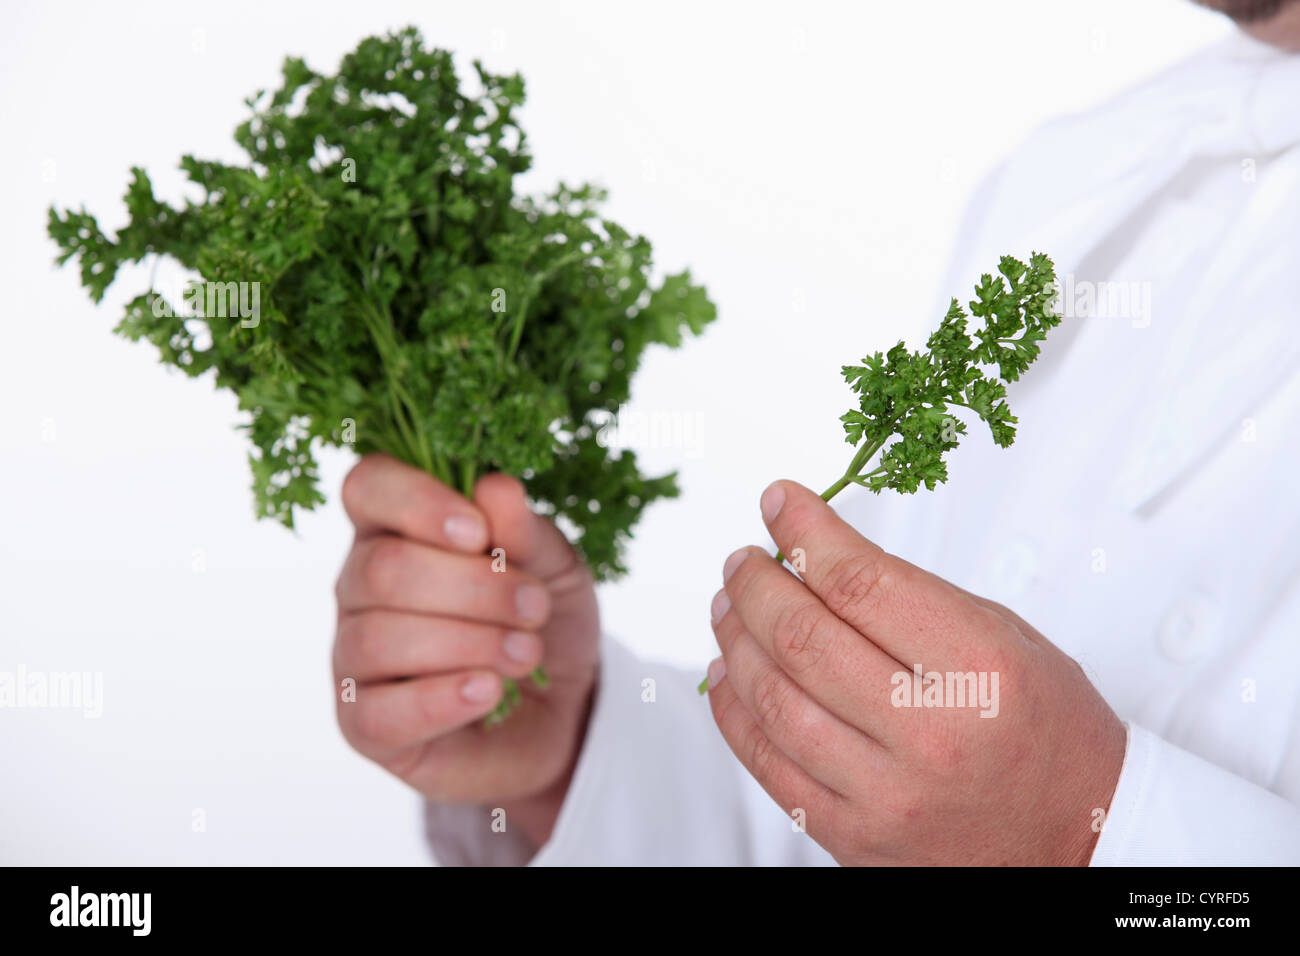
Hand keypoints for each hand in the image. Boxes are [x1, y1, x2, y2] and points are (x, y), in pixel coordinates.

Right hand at [332, 454, 599, 840]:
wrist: (563, 708)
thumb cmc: (541, 621)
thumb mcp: (554, 566)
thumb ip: (523, 528)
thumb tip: (493, 488)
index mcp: (396, 527)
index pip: (368, 486)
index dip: (417, 501)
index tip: (479, 533)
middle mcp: (358, 586)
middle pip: (382, 569)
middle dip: (474, 588)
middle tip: (536, 608)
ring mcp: (353, 657)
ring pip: (378, 639)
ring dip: (469, 644)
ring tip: (528, 654)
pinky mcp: (363, 725)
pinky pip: (378, 712)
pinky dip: (441, 700)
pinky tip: (489, 691)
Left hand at [705, 480, 1125, 865]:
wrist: (1078, 842)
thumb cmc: (1044, 728)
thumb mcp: (1004, 638)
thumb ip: (910, 598)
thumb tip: (815, 554)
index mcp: (980, 670)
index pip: (860, 582)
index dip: (805, 531)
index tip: (779, 502)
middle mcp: (930, 735)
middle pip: (802, 638)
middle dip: (756, 584)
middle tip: (743, 560)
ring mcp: (886, 795)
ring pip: (774, 700)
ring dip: (736, 640)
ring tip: (728, 606)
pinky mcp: (854, 838)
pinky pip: (768, 764)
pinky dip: (735, 710)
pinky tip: (729, 672)